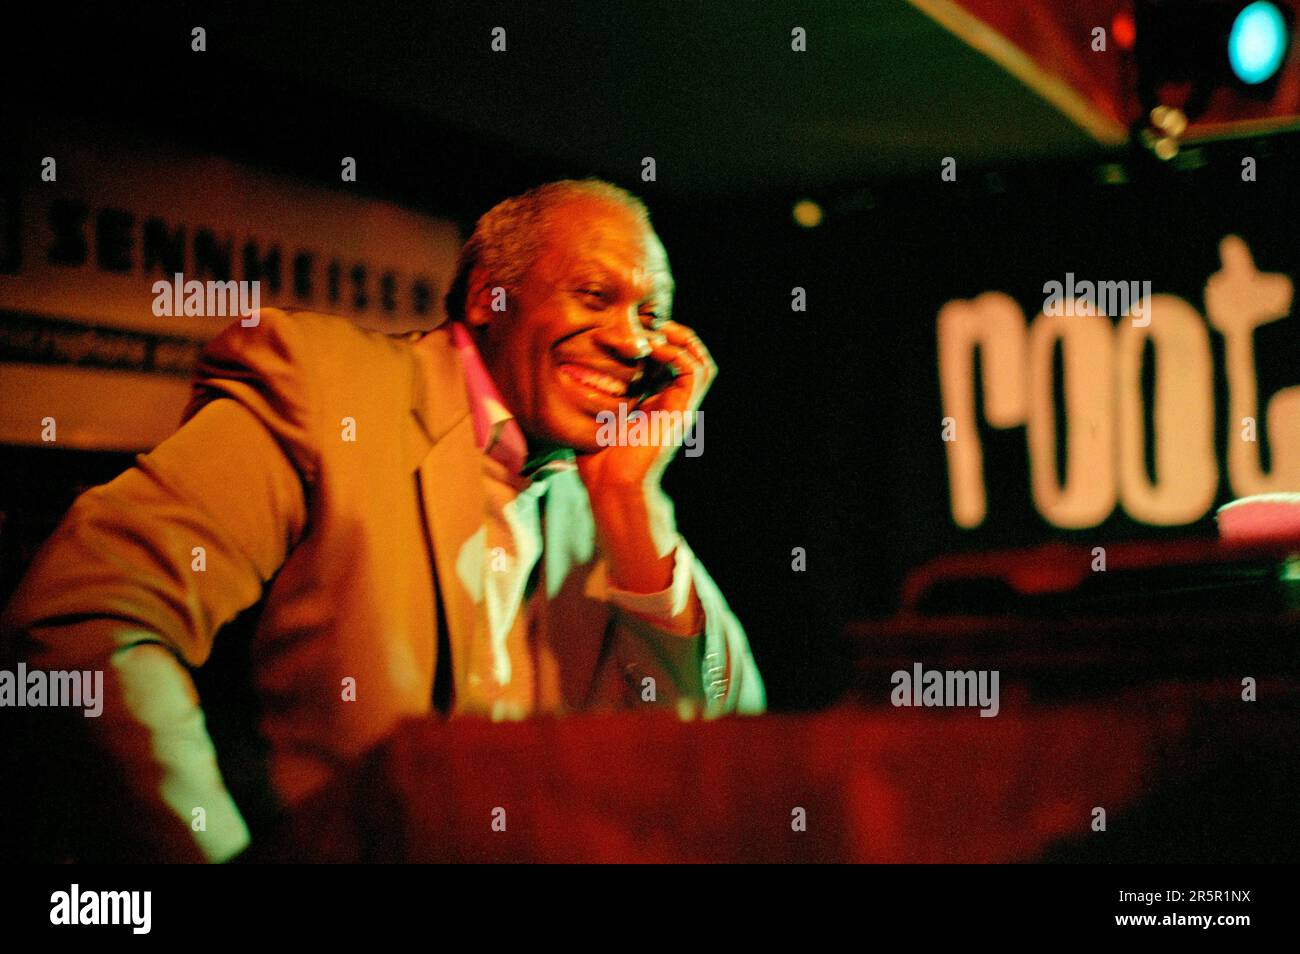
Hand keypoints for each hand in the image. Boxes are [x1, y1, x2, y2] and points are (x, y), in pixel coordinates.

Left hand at [575, 319, 715, 491]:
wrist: (612, 484)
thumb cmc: (598, 458)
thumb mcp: (593, 416)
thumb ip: (591, 395)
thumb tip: (568, 372)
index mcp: (656, 405)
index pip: (671, 364)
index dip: (659, 341)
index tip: (633, 329)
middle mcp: (673, 404)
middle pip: (693, 359)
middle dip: (675, 335)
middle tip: (650, 324)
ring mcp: (680, 408)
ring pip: (701, 363)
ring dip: (681, 341)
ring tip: (657, 331)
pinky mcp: (681, 411)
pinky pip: (692, 372)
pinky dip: (676, 354)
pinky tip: (652, 349)